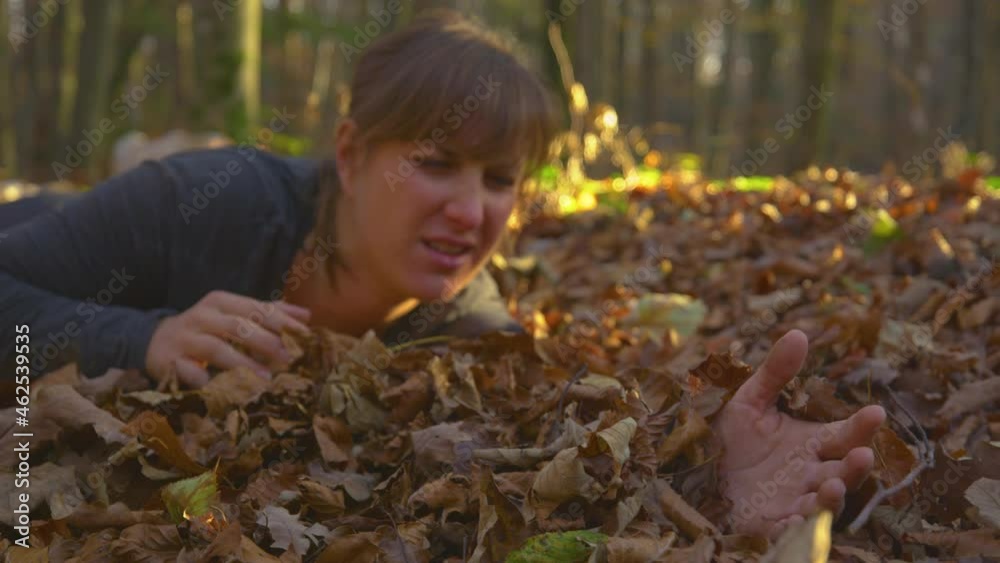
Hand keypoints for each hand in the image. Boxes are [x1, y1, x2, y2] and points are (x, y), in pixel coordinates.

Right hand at [145, 290, 310, 387]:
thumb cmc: (207, 328)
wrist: (157, 341)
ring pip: (215, 348)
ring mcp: (184, 339)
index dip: (281, 321)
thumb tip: (306, 315)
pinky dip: (203, 379)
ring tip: (266, 378)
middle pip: (237, 326)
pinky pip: (187, 371)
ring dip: (242, 363)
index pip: (255, 308)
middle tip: (288, 358)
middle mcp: (201, 316)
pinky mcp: (169, 361)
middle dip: (265, 341)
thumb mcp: (234, 315)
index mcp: (220, 302)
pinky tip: (221, 389)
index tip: (304, 335)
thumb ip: (268, 314)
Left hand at [714, 329, 885, 538]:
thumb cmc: (730, 438)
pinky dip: (799, 525)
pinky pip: (791, 528)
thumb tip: (798, 333)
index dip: (861, 426)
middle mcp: (810, 473)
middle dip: (855, 465)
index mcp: (810, 443)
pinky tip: (800, 518)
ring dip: (833, 496)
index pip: (844, 434)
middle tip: (863, 454)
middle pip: (842, 471)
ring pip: (825, 502)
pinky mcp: (773, 524)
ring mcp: (795, 501)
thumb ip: (776, 373)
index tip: (877, 412)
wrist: (697, 474)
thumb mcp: (749, 401)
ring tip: (834, 485)